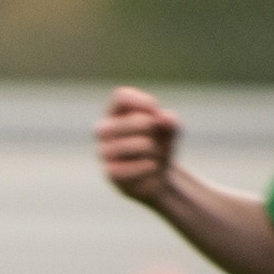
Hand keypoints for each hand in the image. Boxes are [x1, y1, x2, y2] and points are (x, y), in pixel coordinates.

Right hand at [97, 87, 181, 204]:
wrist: (154, 176)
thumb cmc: (158, 145)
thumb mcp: (169, 129)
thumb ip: (169, 120)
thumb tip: (162, 118)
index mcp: (115, 112)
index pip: (121, 97)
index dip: (140, 101)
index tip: (154, 109)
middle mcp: (104, 129)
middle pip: (135, 120)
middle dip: (152, 129)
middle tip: (155, 137)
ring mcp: (104, 151)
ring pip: (137, 144)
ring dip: (153, 149)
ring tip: (154, 154)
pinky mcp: (109, 171)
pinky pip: (130, 165)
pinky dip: (147, 166)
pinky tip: (151, 166)